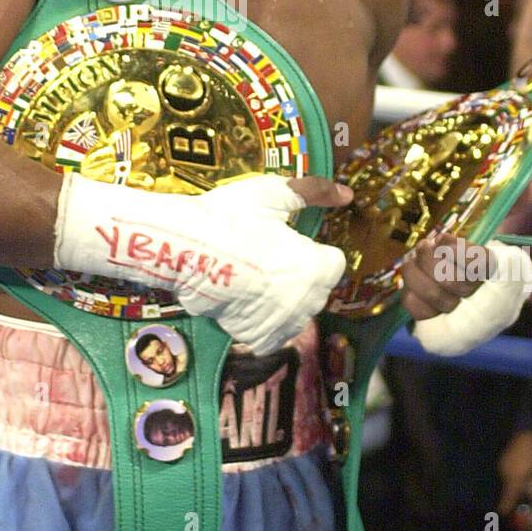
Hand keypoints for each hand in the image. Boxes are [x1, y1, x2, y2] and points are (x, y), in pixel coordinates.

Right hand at [54, 171, 352, 354]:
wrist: (185, 249)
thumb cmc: (230, 218)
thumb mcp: (273, 194)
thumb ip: (314, 192)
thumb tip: (347, 194)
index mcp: (319, 267)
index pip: (332, 262)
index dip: (309, 249)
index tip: (285, 241)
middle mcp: (308, 301)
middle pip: (315, 288)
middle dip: (298, 275)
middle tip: (264, 256)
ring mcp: (283, 323)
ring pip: (296, 312)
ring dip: (283, 300)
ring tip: (252, 277)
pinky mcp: (258, 338)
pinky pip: (273, 334)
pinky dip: (263, 322)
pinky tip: (245, 300)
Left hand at [401, 181, 531, 321]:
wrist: (473, 292)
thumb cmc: (483, 253)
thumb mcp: (496, 228)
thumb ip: (513, 204)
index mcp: (505, 275)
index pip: (484, 265)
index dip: (460, 251)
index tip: (445, 236)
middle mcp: (489, 303)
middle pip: (456, 283)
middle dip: (433, 259)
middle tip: (425, 245)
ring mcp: (465, 319)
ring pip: (435, 298)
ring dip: (418, 273)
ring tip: (415, 258)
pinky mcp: (441, 330)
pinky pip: (420, 314)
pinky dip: (411, 294)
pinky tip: (413, 281)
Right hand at [498, 429, 531, 516]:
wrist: (528, 429)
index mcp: (514, 479)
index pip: (506, 499)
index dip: (505, 509)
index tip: (505, 517)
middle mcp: (505, 473)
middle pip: (508, 491)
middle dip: (516, 496)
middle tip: (527, 499)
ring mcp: (502, 465)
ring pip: (509, 482)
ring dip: (516, 485)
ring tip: (529, 481)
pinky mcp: (503, 460)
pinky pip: (508, 474)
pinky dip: (515, 477)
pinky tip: (524, 472)